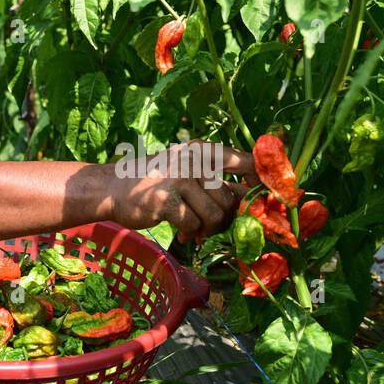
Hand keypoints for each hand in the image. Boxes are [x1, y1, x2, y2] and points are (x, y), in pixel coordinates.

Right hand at [99, 139, 258, 243]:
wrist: (112, 188)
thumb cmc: (154, 182)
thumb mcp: (185, 170)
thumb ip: (214, 180)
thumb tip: (251, 198)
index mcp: (201, 150)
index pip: (243, 161)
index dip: (261, 180)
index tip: (271, 197)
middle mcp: (192, 160)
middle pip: (230, 198)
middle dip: (226, 219)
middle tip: (212, 226)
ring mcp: (178, 179)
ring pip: (215, 215)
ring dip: (208, 229)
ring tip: (195, 229)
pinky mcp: (166, 200)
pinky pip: (193, 224)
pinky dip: (190, 234)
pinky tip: (181, 233)